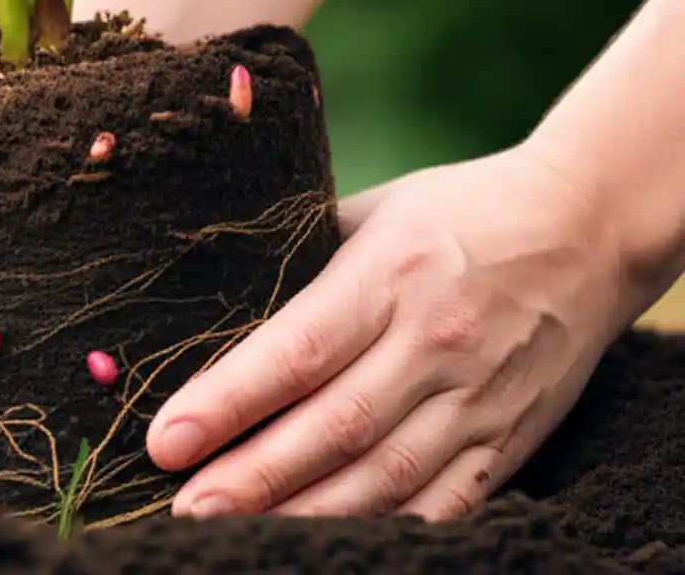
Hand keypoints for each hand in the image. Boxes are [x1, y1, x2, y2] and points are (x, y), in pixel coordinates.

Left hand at [146, 146, 627, 520]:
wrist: (588, 227)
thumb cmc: (459, 212)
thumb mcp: (375, 212)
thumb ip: (302, 261)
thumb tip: (214, 307)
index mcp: (390, 275)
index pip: (298, 351)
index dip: (228, 401)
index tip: (166, 440)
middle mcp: (435, 343)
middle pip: (334, 427)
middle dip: (253, 476)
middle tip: (184, 507)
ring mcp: (478, 399)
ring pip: (384, 478)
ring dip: (304, 514)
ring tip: (232, 538)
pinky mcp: (509, 439)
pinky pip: (445, 502)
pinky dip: (387, 528)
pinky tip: (328, 543)